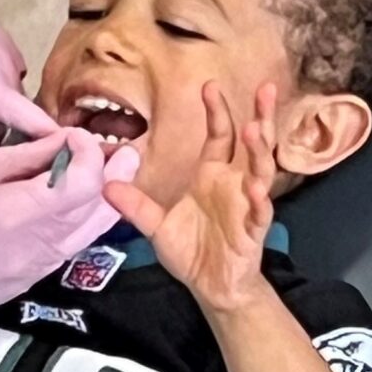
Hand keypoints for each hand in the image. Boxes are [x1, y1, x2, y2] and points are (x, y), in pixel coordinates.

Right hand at [0, 128, 137, 355]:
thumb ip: (24, 156)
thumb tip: (64, 143)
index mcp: (15, 214)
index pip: (82, 183)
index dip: (89, 155)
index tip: (77, 136)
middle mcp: (28, 252)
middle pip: (94, 216)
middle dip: (112, 180)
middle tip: (125, 153)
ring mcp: (24, 276)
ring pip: (81, 240)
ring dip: (96, 208)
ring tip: (105, 179)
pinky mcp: (14, 289)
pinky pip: (57, 257)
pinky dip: (70, 231)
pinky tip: (64, 212)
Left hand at [106, 81, 277, 314]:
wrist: (210, 285)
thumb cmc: (191, 250)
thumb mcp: (156, 226)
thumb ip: (136, 205)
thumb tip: (106, 185)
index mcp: (212, 175)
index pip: (219, 135)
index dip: (217, 111)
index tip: (209, 85)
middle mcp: (233, 183)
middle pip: (251, 143)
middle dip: (260, 116)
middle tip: (265, 88)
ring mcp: (247, 204)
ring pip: (260, 171)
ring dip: (259, 151)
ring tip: (255, 130)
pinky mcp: (253, 230)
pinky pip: (259, 211)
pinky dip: (258, 199)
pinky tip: (254, 187)